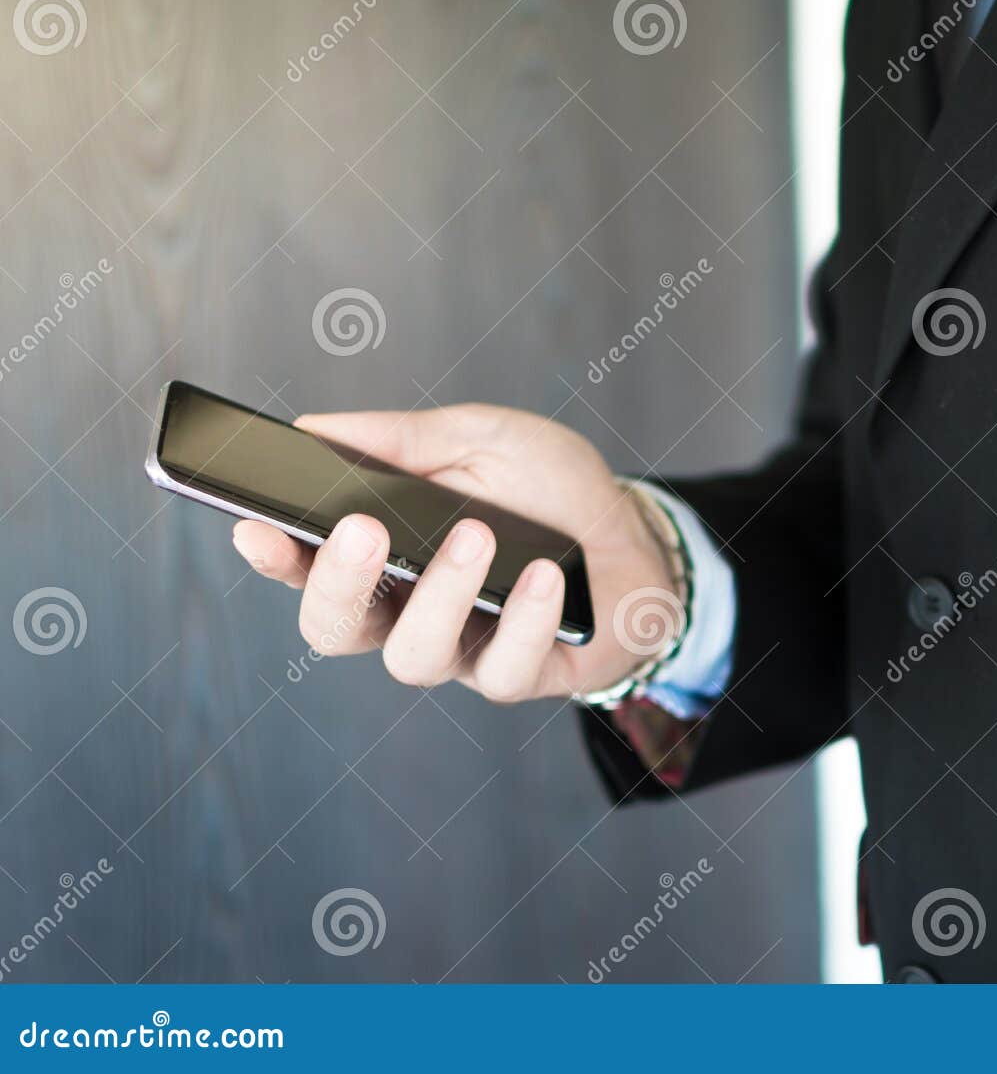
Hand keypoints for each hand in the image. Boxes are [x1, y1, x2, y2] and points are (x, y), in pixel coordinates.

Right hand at [232, 404, 678, 702]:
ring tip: (475, 535)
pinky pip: (505, 668)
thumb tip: (313, 427)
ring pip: (414, 656)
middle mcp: (408, 611)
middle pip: (338, 628)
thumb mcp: (483, 438)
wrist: (637, 533)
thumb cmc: (548, 489)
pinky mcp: (521, 675)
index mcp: (383, 554)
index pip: (306, 568)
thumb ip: (404, 439)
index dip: (274, 557)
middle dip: (340, 582)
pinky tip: (545, 575)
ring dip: (440, 593)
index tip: (254, 525)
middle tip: (361, 529)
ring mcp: (462, 649)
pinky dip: (525, 618)